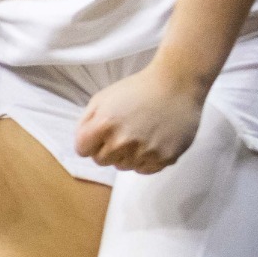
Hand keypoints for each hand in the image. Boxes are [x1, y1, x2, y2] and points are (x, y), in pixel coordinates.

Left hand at [74, 63, 204, 173]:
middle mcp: (123, 142)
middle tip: (119, 134)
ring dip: (125, 155)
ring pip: (123, 166)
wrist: (174, 86)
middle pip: (101, 161)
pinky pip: (144, 170)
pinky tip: (149, 144)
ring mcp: (145, 152)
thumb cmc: (136, 90)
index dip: (89, 142)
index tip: (98, 135)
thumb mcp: (102, 98)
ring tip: (137, 136)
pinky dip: (144, 160)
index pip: (82, 150)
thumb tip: (83, 144)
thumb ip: (87, 122)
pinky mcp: (164, 159)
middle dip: (105, 149)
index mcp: (104, 124)